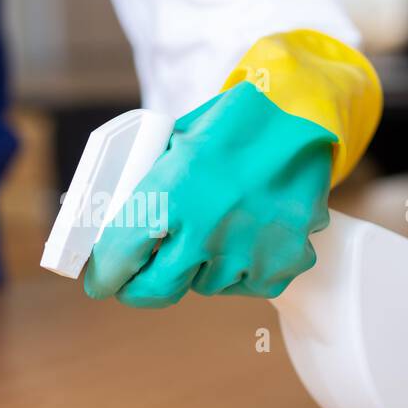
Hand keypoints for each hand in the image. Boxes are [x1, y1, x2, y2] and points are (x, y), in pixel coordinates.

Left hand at [84, 81, 334, 306]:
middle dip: (138, 289)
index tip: (101, 281)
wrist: (307, 117)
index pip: (120, 256)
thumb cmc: (235, 125)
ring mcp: (247, 253)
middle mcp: (206, 231)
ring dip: (198, 268)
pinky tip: (246, 232)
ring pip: (203, 285)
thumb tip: (114, 223)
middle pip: (156, 288)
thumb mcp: (177, 142)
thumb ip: (147, 185)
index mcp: (170, 193)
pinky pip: (245, 284)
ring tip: (212, 228)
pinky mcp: (280, 265)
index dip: (105, 274)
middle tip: (133, 282)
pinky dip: (240, 267)